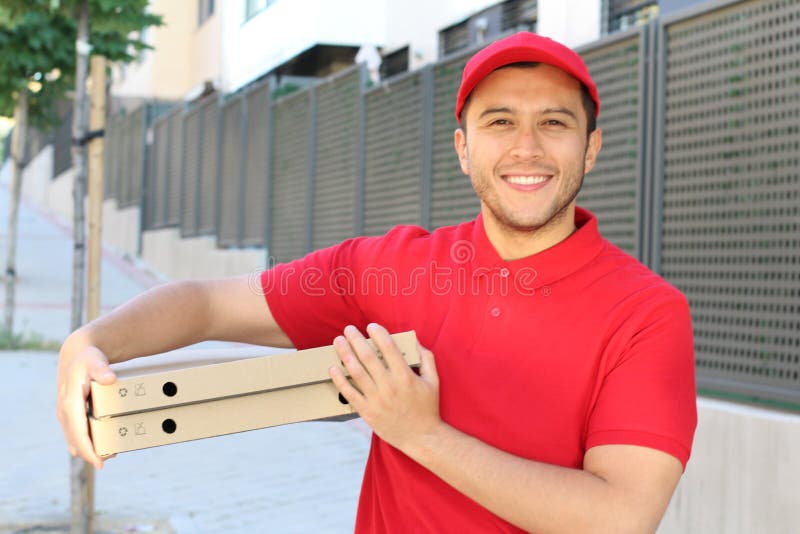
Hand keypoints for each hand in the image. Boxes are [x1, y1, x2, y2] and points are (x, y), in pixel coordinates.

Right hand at [56, 331, 116, 467]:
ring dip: (88, 449)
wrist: (77, 355)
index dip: (88, 449)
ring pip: (74, 439)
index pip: (78, 432)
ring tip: (108, 454)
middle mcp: (65, 411)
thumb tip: (109, 379)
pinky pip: (76, 433)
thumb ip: (102, 369)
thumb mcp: (95, 361)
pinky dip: (86, 441)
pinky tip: (100, 445)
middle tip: (109, 459)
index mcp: (70, 402)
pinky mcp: (70, 414)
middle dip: (90, 453)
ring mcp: (65, 414)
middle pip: (75, 440)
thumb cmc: (88, 359)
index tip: (99, 462)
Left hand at [329, 323, 440, 454]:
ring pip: (356, 372)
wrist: (421, 437)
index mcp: (405, 376)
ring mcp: (376, 399)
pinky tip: (333, 368)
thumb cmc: (428, 408)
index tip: (371, 326)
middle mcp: (389, 386)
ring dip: (345, 354)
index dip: (378, 334)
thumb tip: (415, 339)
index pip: (388, 348)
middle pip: (368, 357)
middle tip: (348, 329)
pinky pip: (350, 393)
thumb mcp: (434, 381)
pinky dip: (339, 380)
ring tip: (338, 342)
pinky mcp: (367, 412)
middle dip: (356, 340)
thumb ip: (426, 358)